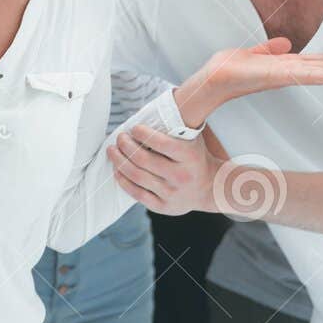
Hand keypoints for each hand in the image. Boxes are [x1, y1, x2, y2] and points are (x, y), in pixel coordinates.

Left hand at [106, 124, 220, 215]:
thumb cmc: (195, 158)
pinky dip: (123, 180)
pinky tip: (117, 170)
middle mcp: (181, 176)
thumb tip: (144, 116)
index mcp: (189, 156)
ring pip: (137, 176)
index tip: (134, 128)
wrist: (209, 188)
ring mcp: (171, 193)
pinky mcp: (163, 206)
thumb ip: (173, 129)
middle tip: (119, 138)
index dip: (143, 134)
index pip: (161, 143)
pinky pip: (137, 193)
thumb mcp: (192, 140)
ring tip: (112, 151)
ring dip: (119, 161)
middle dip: (126, 146)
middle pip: (144, 160)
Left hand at [174, 37, 322, 126]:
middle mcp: (291, 72)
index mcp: (287, 66)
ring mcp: (288, 75)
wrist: (213, 77)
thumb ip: (270, 49)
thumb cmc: (230, 67)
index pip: (319, 62)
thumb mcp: (254, 54)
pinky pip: (309, 75)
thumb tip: (286, 42)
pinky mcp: (281, 76)